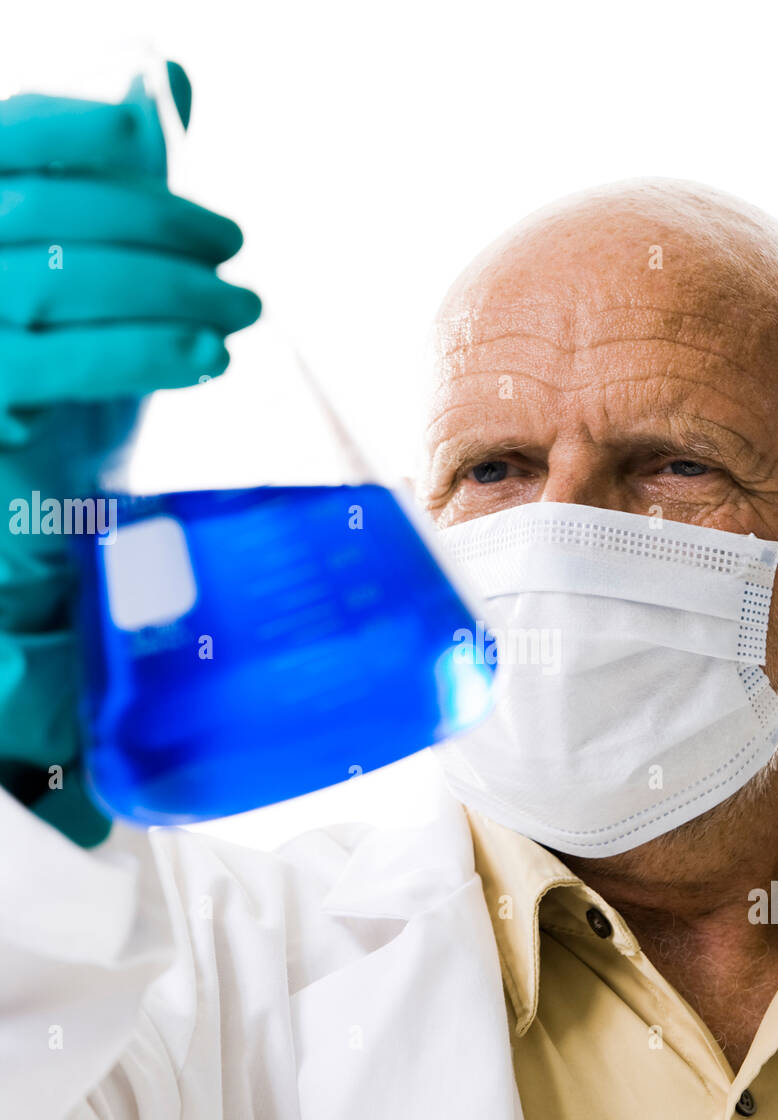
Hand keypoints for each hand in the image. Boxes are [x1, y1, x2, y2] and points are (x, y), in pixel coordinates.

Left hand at [0, 65, 260, 843]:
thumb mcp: (0, 667)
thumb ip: (36, 717)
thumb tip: (96, 819)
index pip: (26, 350)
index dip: (124, 338)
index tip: (217, 355)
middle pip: (33, 254)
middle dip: (150, 260)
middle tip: (239, 293)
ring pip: (20, 191)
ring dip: (128, 195)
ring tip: (212, 234)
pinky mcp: (0, 292)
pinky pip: (9, 158)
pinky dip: (71, 133)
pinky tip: (138, 126)